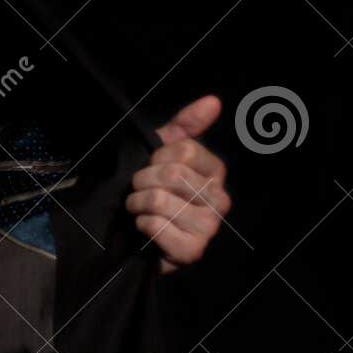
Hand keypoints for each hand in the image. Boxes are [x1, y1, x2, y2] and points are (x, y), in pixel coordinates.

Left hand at [125, 94, 231, 273]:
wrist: (133, 234)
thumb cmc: (152, 189)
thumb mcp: (164, 153)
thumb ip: (186, 125)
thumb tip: (213, 101)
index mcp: (216, 172)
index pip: (185, 150)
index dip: (157, 157)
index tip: (151, 166)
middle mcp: (219, 200)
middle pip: (172, 175)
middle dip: (142, 181)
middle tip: (139, 190)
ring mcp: (208, 228)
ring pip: (160, 200)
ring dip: (137, 203)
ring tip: (139, 209)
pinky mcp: (192, 251)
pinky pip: (156, 226)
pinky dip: (141, 225)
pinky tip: (144, 229)